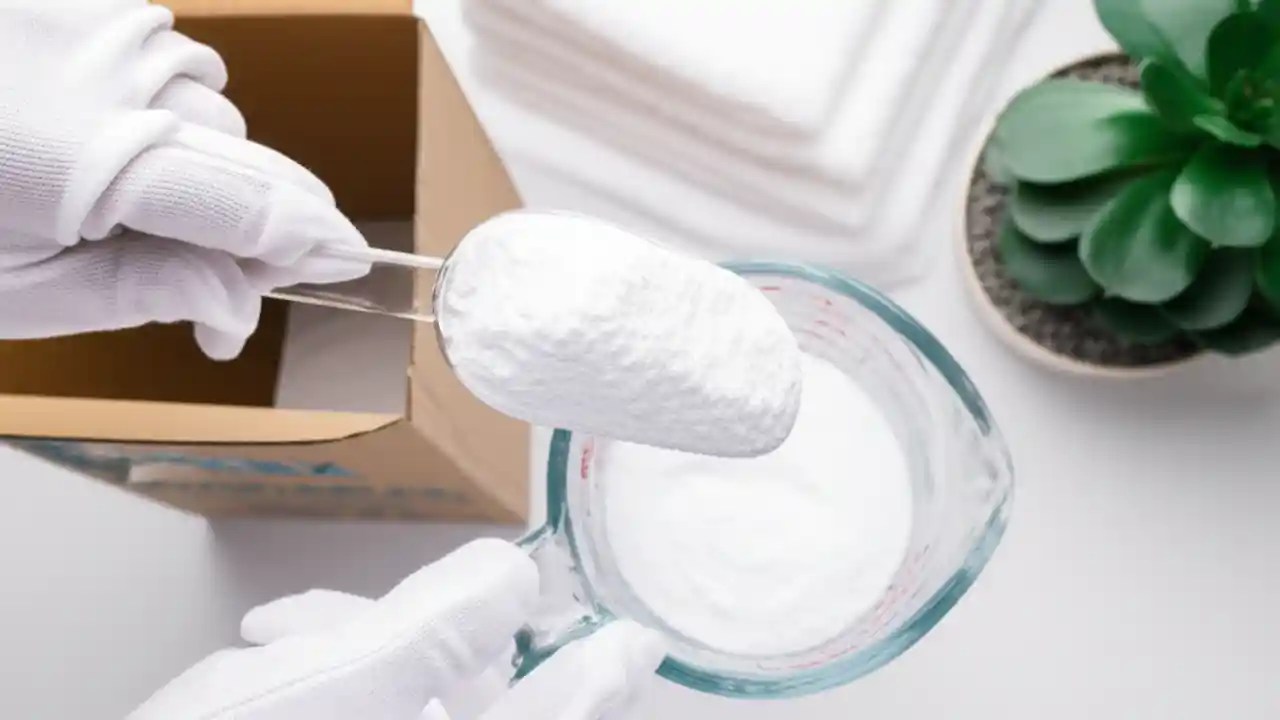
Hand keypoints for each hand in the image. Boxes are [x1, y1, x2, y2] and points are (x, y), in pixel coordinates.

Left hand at [0, 0, 367, 358]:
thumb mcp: (15, 293)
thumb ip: (142, 294)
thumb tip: (238, 300)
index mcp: (89, 161)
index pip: (252, 203)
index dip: (305, 239)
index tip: (339, 262)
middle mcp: (109, 74)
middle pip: (246, 156)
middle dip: (254, 223)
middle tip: (217, 281)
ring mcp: (95, 24)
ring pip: (211, 105)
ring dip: (205, 161)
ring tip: (132, 200)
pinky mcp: (82, 4)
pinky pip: (167, 57)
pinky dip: (163, 105)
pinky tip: (108, 135)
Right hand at [129, 539, 666, 719]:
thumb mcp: (337, 686)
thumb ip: (439, 626)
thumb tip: (515, 575)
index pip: (554, 718)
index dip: (600, 675)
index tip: (636, 642)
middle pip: (472, 701)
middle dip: (419, 638)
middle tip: (370, 610)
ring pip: (401, 698)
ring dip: (350, 647)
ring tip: (283, 632)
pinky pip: (352, 710)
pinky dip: (315, 674)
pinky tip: (265, 652)